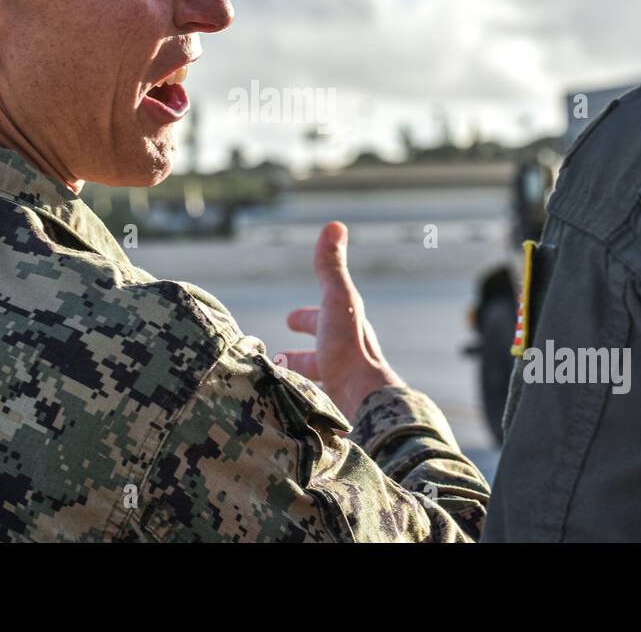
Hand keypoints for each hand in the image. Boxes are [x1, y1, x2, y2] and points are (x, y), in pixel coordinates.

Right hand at [278, 221, 403, 419]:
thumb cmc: (348, 350)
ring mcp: (342, 388)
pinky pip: (311, 406)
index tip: (290, 319)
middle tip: (280, 357)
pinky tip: (284, 414)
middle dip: (301, 354)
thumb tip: (334, 226)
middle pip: (321, 354)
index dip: (306, 318)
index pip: (324, 320)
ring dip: (296, 379)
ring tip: (276, 385)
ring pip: (316, 383)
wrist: (364, 402)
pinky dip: (296, 402)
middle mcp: (348, 360)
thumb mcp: (337, 300)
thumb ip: (331, 268)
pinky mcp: (334, 413)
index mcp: (347, 332)